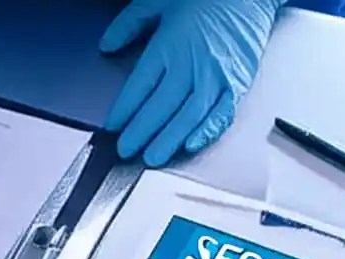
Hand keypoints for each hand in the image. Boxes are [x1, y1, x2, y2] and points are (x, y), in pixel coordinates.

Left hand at [100, 0, 281, 166]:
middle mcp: (192, 64)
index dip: (124, 109)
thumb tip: (106, 45)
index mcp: (169, 45)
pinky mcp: (238, 84)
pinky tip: (192, 144)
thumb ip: (128, 23)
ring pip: (189, 117)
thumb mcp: (158, 0)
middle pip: (161, 107)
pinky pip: (221, 114)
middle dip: (141, 132)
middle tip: (127, 150)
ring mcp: (217, 77)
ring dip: (169, 140)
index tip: (113, 126)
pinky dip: (206, 132)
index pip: (140, 85)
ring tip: (153, 157)